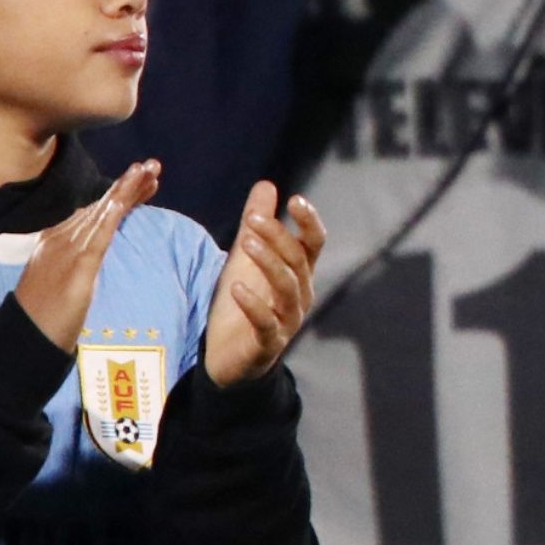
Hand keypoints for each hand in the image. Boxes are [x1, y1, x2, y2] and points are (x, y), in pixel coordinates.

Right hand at [14, 161, 160, 349]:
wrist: (25, 338)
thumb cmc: (45, 314)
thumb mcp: (63, 278)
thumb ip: (77, 259)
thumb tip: (95, 248)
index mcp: (56, 241)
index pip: (93, 211)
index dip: (119, 193)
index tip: (142, 178)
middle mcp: (60, 240)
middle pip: (100, 207)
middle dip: (127, 185)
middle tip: (153, 165)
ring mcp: (66, 251)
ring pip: (102, 214)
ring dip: (126, 190)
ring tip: (148, 170)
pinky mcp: (77, 267)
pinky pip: (98, 235)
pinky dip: (113, 214)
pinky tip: (125, 197)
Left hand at [202, 181, 325, 387]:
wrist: (231, 360)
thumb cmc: (243, 306)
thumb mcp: (246, 261)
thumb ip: (258, 226)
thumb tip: (266, 184)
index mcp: (300, 275)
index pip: (314, 243)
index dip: (309, 222)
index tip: (295, 200)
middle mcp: (301, 295)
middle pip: (298, 260)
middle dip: (278, 237)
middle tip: (253, 218)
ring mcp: (287, 320)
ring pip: (287, 287)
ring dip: (269, 263)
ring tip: (246, 243)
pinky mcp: (268, 343)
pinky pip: (266, 322)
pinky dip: (252, 305)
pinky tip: (235, 288)